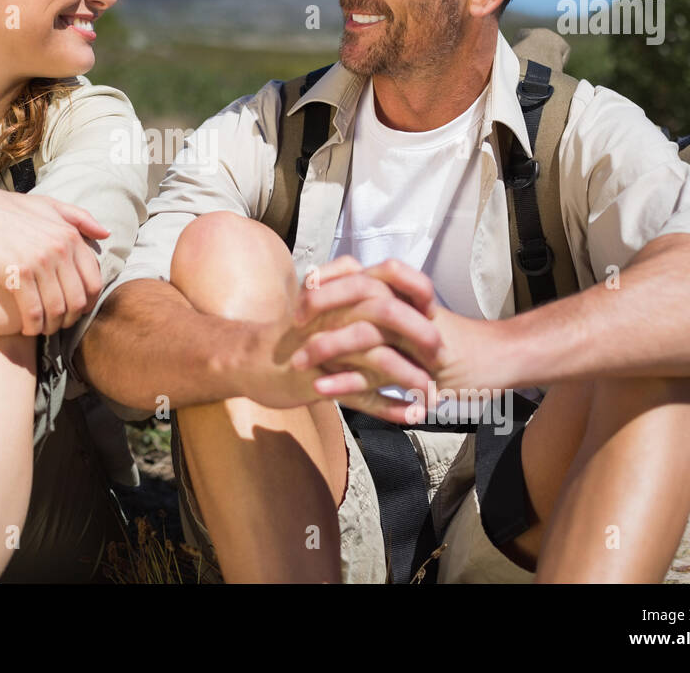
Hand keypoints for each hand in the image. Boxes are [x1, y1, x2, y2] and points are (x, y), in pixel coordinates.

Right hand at [0, 174, 109, 335]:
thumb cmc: (7, 208)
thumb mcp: (47, 204)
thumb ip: (79, 217)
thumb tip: (105, 234)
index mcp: (70, 236)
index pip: (94, 281)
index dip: (88, 303)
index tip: (76, 311)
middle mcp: (60, 250)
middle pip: (78, 300)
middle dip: (70, 319)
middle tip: (58, 325)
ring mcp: (39, 262)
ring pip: (57, 310)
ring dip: (52, 326)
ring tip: (42, 328)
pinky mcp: (16, 274)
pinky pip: (33, 311)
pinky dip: (33, 326)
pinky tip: (27, 328)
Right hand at [245, 256, 439, 421]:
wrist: (248, 360)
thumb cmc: (291, 336)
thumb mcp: (322, 303)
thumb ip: (353, 292)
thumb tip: (393, 290)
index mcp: (338, 292)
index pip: (385, 275)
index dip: (414, 287)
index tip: (432, 306)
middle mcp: (333, 314)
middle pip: (386, 313)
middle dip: (420, 335)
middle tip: (441, 355)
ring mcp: (326, 350)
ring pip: (377, 359)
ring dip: (409, 377)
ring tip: (431, 395)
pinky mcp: (319, 382)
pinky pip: (360, 395)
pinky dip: (388, 407)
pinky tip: (409, 415)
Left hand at [297, 259, 515, 415]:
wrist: (502, 356)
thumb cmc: (458, 340)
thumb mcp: (420, 316)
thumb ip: (389, 308)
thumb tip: (346, 309)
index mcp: (404, 291)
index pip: (359, 269)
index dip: (329, 277)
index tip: (303, 290)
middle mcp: (409, 306)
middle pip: (358, 292)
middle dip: (320, 306)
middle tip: (294, 323)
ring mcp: (415, 336)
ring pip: (365, 332)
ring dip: (327, 347)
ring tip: (299, 361)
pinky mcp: (421, 368)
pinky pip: (378, 373)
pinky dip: (347, 381)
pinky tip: (323, 388)